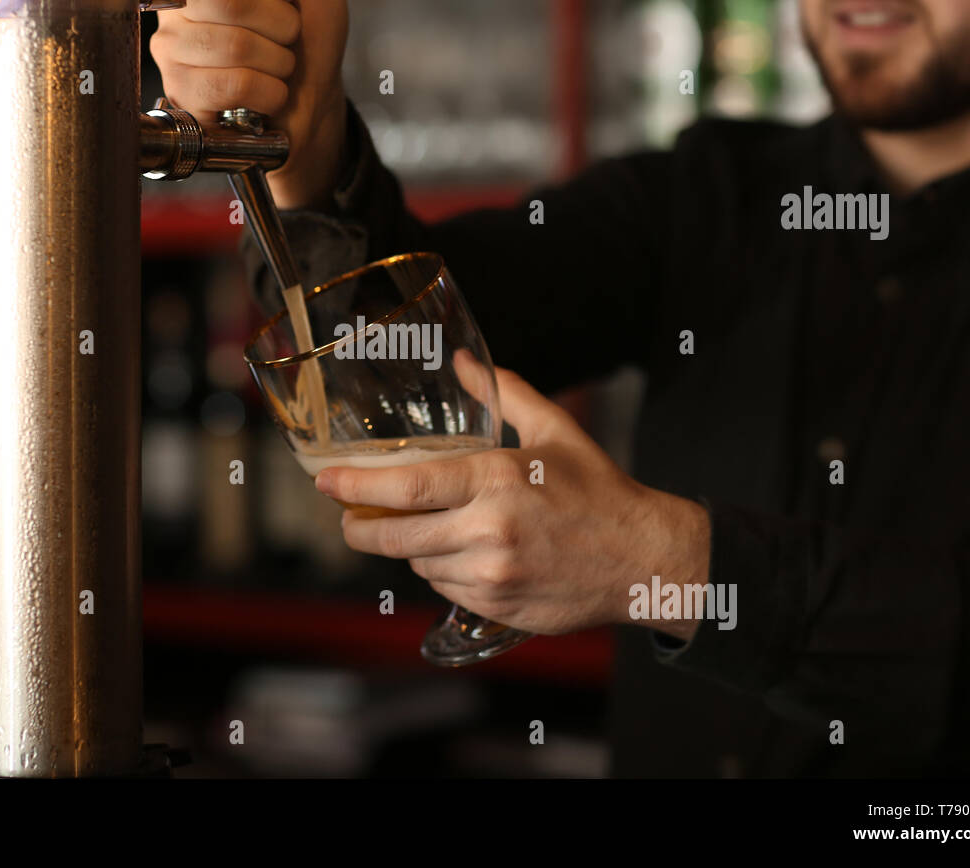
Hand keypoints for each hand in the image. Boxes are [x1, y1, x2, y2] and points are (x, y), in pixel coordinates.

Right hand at [150, 0, 349, 209]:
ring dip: (279, 61)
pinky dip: (269, 92)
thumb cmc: (310, 41)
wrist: (313, 103)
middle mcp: (179, 4)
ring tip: (278, 65)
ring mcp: (173, 49)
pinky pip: (232, 85)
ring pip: (235, 46)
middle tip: (288, 36)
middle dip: (281, 22)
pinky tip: (269, 93)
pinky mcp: (182, 93)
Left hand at [314, 367, 712, 638]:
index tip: (326, 483)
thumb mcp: (554, 431)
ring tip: (424, 529)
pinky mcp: (498, 606)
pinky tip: (460, 555)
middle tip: (349, 518)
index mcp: (496, 480)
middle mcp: (488, 530)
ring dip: (411, 548)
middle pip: (396, 535)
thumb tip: (463, 362)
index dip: (356, 487)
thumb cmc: (599, 491)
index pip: (406, 487)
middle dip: (361, 528)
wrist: (643, 559)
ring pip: (419, 564)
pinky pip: (445, 589)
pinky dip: (441, 572)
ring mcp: (492, 575)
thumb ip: (504, 393)